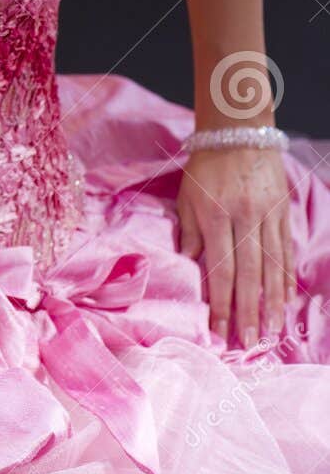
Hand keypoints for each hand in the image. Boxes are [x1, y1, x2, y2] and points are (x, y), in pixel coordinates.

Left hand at [176, 147, 296, 347]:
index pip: (221, 270)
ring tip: (272, 330)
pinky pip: (285, 250)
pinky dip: (286, 276)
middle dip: (250, 312)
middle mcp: (245, 218)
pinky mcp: (282, 211)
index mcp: (216, 216)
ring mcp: (268, 215)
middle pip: (249, 275)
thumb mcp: (187, 195)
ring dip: (272, 302)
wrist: (240, 130)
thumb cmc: (206, 166)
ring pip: (272, 266)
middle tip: (252, 343)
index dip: (222, 305)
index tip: (221, 333)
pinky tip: (286, 299)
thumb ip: (189, 232)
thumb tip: (189, 265)